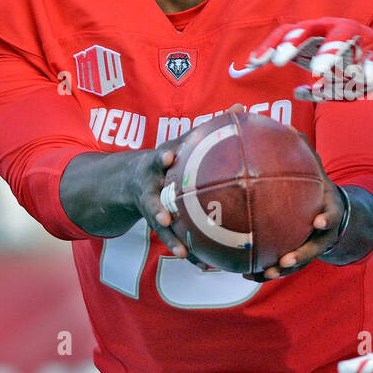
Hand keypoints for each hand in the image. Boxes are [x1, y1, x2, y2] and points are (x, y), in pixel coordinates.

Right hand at [127, 134, 205, 264]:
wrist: (130, 181)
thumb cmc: (167, 159)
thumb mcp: (182, 140)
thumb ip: (209, 127)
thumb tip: (242, 107)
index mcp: (156, 165)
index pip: (157, 158)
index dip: (162, 157)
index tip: (168, 156)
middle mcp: (150, 189)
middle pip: (151, 200)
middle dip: (156, 210)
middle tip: (165, 219)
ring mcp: (152, 209)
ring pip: (159, 227)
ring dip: (170, 240)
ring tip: (183, 254)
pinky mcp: (159, 225)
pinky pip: (174, 241)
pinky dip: (188, 253)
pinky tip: (204, 266)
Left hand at [243, 148, 346, 281]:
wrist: (332, 213)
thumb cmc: (318, 187)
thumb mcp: (317, 170)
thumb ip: (303, 151)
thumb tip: (286, 125)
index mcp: (329, 213)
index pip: (331, 217)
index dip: (327, 220)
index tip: (319, 222)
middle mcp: (322, 235)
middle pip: (314, 249)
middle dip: (301, 256)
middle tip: (286, 260)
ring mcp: (311, 248)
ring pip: (297, 264)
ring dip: (280, 271)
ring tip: (263, 274)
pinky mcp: (297, 257)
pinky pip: (280, 267)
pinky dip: (264, 271)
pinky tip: (244, 273)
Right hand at [247, 18, 372, 101]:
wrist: (371, 53)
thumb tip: (365, 78)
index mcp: (349, 29)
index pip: (339, 36)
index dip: (329, 52)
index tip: (320, 71)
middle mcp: (326, 28)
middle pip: (305, 29)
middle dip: (292, 43)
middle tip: (280, 61)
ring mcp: (310, 35)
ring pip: (287, 34)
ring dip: (270, 46)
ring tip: (255, 62)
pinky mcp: (299, 46)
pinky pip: (279, 45)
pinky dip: (266, 53)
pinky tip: (250, 65)